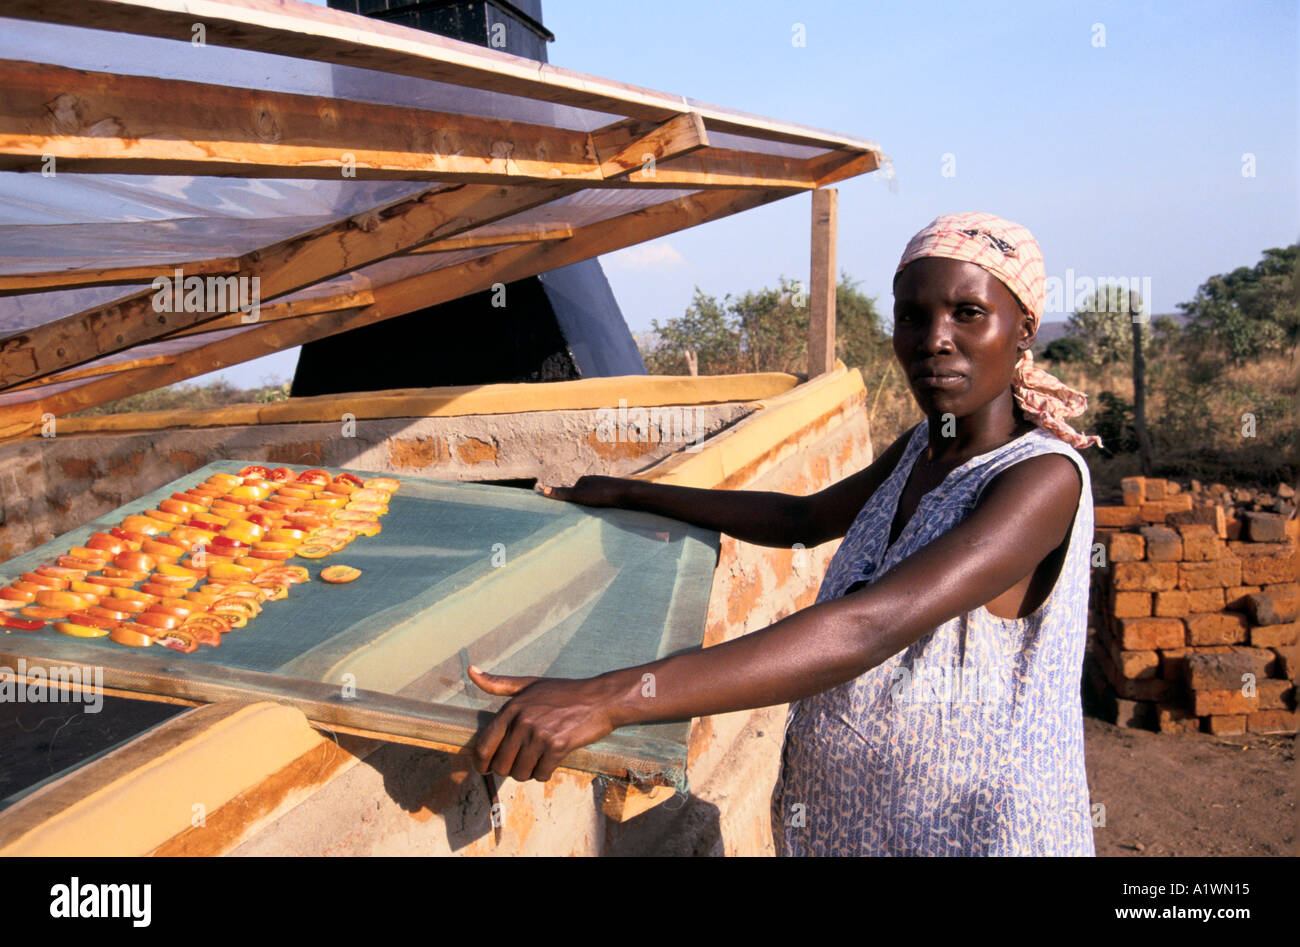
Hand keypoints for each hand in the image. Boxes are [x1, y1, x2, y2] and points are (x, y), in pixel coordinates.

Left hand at [467, 665, 625, 781]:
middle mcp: (523, 721)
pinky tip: (549, 763)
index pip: (485, 745)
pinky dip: (543, 774)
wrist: (599, 699)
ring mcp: (541, 734)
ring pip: (520, 772)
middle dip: (507, 769)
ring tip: (534, 762)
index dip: (480, 762)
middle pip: (501, 764)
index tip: (484, 769)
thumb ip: (498, 683)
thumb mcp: (529, 684)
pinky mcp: (558, 746)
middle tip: (517, 764)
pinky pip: (541, 774)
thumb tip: (471, 670)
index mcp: (512, 708)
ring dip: (526, 773)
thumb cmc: (563, 692)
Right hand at [535, 475, 626, 507]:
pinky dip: (603, 507)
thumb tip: (543, 490)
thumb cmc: (602, 494)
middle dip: (583, 504)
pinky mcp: (616, 493)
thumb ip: (562, 494)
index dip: (570, 502)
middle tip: (581, 517)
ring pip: (595, 499)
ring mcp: (606, 485)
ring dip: (593, 507)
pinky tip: (605, 513)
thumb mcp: (578, 496)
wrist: (628, 493)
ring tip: (594, 516)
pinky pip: (605, 501)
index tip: (568, 513)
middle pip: (584, 495)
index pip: (572, 491)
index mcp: (585, 479)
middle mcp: (595, 480)